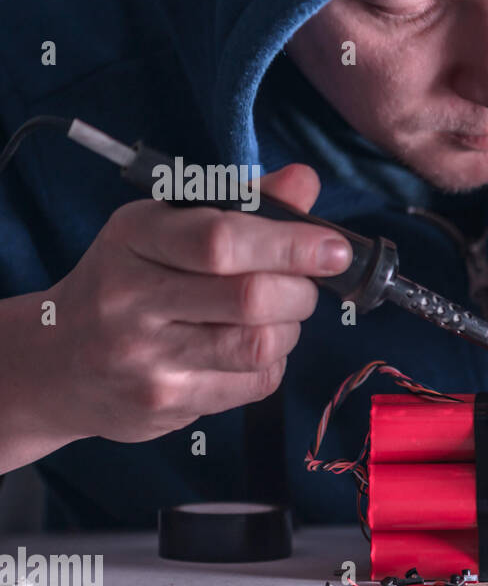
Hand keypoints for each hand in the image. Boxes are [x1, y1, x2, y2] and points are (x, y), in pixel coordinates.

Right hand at [39, 164, 347, 442]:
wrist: (55, 364)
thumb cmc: (127, 283)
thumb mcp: (166, 228)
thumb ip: (241, 205)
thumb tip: (305, 182)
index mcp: (136, 237)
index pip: (222, 240)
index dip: (292, 244)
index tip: (334, 249)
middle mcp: (132, 298)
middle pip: (252, 298)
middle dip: (301, 291)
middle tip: (302, 287)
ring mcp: (147, 357)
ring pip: (261, 344)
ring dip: (289, 329)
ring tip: (274, 318)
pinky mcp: (166, 403)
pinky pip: (254, 384)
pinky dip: (271, 364)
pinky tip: (248, 351)